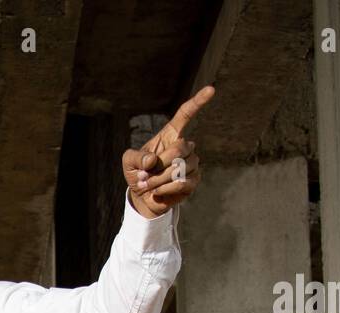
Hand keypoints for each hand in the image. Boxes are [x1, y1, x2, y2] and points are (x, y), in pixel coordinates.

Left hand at [124, 85, 213, 217]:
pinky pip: (183, 183)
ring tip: (149, 185)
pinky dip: (165, 189)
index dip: (197, 102)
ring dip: (159, 180)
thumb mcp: (128, 162)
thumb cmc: (137, 173)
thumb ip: (136, 158)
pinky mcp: (194, 180)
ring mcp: (192, 163)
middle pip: (180, 148)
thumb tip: (152, 160)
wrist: (143, 196)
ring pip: (181, 168)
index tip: (211, 89)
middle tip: (144, 177)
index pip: (185, 115)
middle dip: (159, 165)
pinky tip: (158, 191)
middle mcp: (184, 146)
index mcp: (170, 135)